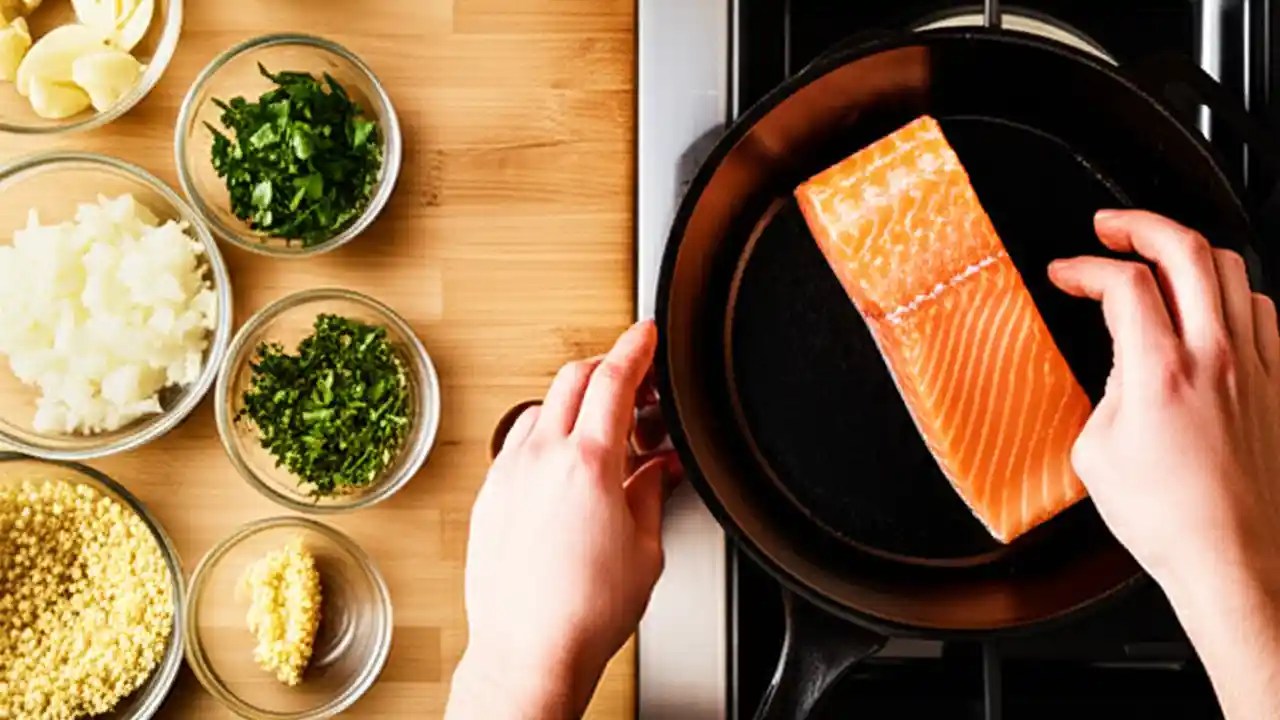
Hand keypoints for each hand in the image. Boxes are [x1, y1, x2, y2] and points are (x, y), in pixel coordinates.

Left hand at [446, 320, 678, 718]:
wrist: (529, 650)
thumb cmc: (584, 613)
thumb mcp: (645, 549)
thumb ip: (652, 493)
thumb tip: (658, 471)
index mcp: (587, 463)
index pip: (613, 379)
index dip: (634, 348)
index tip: (645, 334)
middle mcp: (540, 459)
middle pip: (571, 379)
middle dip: (604, 368)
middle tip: (631, 385)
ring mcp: (507, 476)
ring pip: (540, 409)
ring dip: (571, 405)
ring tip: (599, 435)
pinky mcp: (488, 498)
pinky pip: (516, 446)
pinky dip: (543, 440)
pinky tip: (562, 470)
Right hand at [1049, 210, 1279, 718]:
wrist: (1231, 559)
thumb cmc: (1166, 519)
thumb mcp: (1097, 451)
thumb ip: (1106, 392)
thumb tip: (1119, 370)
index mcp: (1160, 371)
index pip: (1123, 284)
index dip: (1084, 267)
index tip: (1065, 274)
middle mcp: (1215, 358)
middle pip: (1188, 250)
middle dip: (1141, 224)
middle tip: (1111, 227)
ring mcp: (1254, 368)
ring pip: (1234, 272)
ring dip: (1190, 254)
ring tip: (1161, 260)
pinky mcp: (1277, 387)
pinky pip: (1265, 312)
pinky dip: (1234, 293)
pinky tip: (1214, 307)